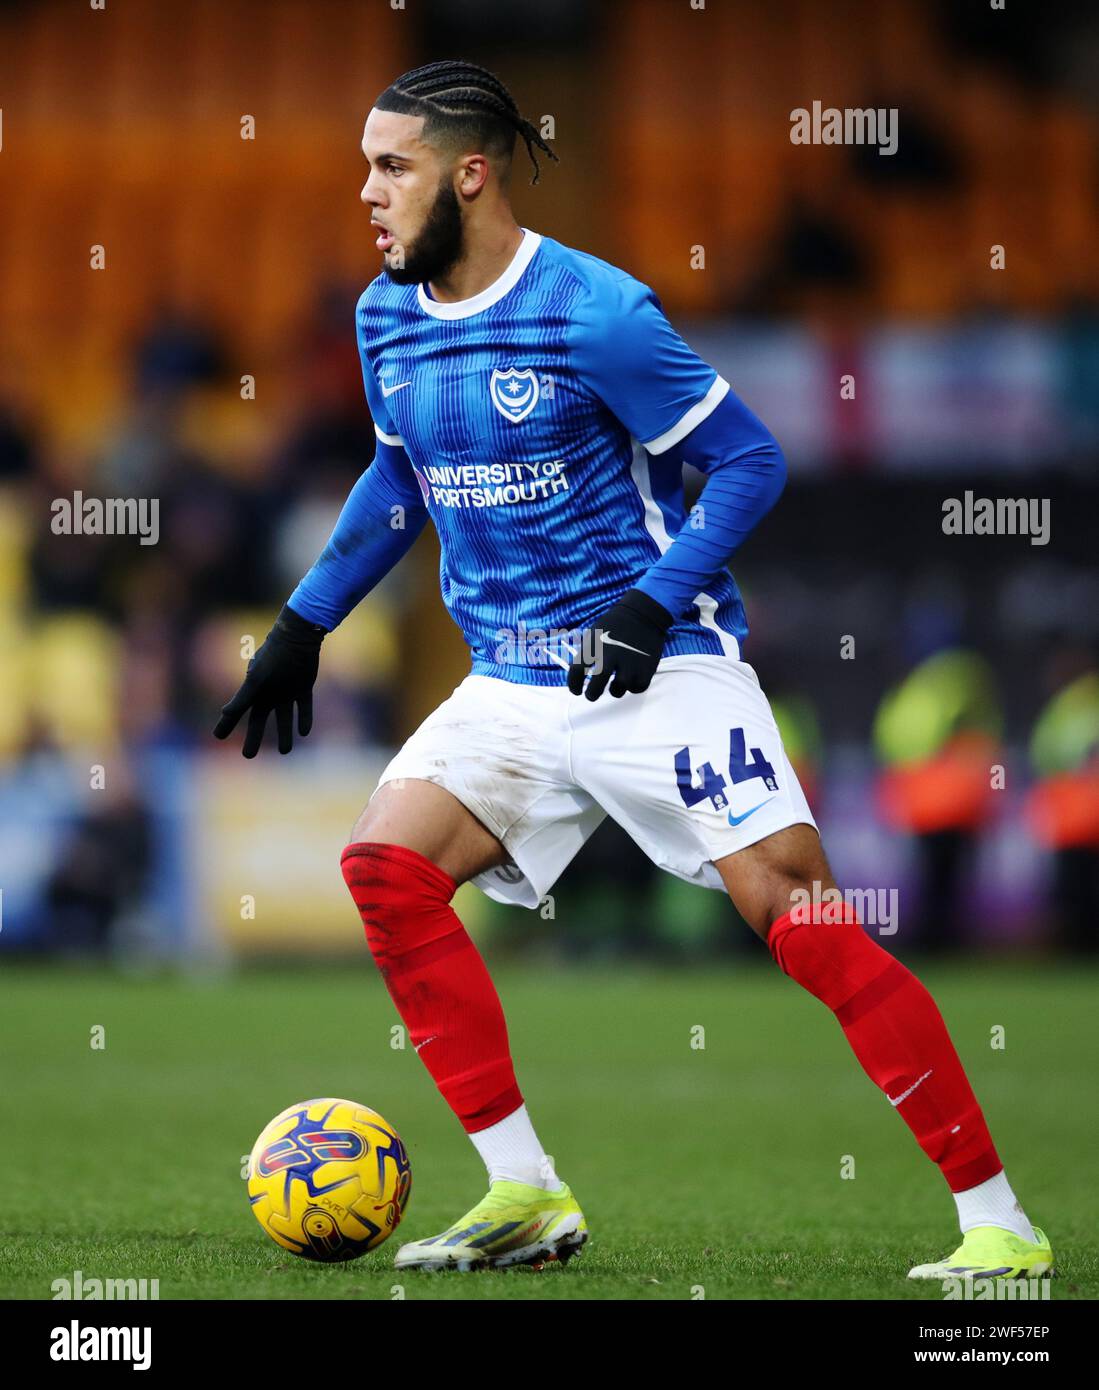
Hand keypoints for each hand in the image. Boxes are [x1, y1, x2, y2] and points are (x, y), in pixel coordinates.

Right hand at [213, 603, 325, 755]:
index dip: (227, 724)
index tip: (217, 736)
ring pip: (284, 717)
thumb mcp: (256, 679)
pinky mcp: (304, 687)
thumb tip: (225, 713)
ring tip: (285, 751)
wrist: (297, 638)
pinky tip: (304, 732)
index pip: (238, 712)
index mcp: (255, 691)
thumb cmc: (273, 658)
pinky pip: (304, 707)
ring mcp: (286, 691)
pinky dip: (304, 719)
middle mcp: (269, 693)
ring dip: (284, 734)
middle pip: (259, 720)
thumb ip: (243, 698)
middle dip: (254, 737)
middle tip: (247, 756)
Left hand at [567, 587, 673, 700]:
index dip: (573, 685)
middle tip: (591, 695)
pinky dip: (632, 686)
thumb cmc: (617, 624)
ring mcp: (629, 665)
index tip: (576, 690)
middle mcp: (610, 656)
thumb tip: (580, 675)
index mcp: (595, 645)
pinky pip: (636, 688)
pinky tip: (631, 678)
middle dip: (591, 695)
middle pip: (595, 688)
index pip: (576, 671)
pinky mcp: (646, 670)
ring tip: (616, 683)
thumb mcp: (595, 633)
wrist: (644, 613)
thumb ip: (587, 654)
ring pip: (617, 691)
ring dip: (615, 690)